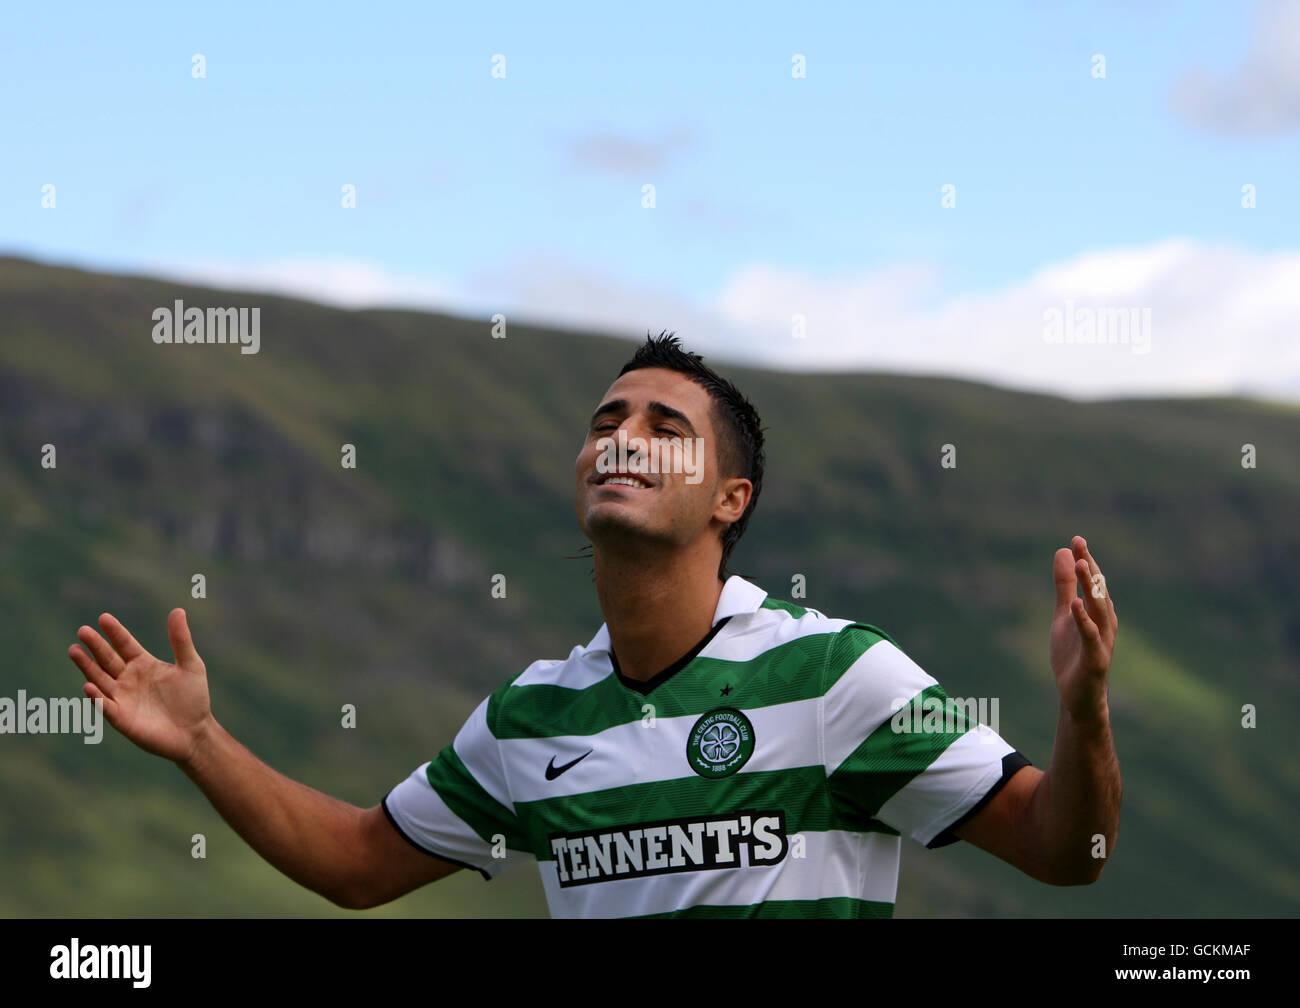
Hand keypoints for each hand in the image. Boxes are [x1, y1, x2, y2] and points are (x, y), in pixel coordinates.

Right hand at [68, 608, 213, 764]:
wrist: (195, 732)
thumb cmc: (194, 698)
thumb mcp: (191, 665)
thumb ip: (181, 640)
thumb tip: (178, 610)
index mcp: (143, 664)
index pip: (125, 644)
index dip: (115, 632)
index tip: (104, 617)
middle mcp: (128, 679)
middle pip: (107, 659)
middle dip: (95, 646)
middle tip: (82, 631)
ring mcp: (123, 698)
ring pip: (100, 679)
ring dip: (87, 666)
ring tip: (75, 650)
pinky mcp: (121, 719)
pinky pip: (106, 706)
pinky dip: (97, 697)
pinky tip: (89, 686)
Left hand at [1050, 536, 1117, 720]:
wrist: (1078, 697)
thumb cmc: (1073, 654)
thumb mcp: (1063, 615)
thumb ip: (1064, 586)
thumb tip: (1063, 552)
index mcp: (1098, 612)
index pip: (1093, 582)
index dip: (1086, 560)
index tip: (1076, 539)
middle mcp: (1105, 623)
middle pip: (1098, 591)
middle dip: (1089, 568)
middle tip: (1080, 545)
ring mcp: (1102, 641)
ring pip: (1100, 611)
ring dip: (1091, 588)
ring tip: (1081, 566)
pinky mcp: (1095, 660)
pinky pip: (1091, 638)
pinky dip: (1084, 620)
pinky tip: (1075, 605)